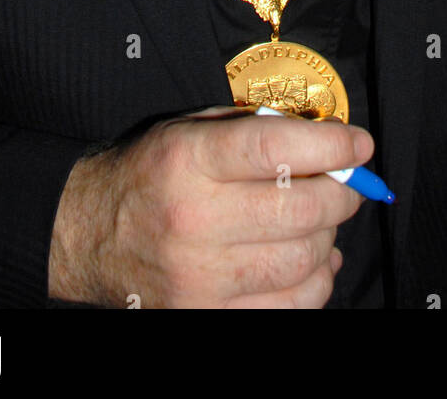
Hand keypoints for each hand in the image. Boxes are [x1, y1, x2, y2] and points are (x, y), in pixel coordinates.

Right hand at [48, 105, 372, 308]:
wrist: (87, 236)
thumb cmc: (147, 175)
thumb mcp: (188, 129)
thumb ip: (252, 130)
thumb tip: (327, 145)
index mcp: (187, 161)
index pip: (276, 150)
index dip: (330, 148)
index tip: (359, 144)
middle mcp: (192, 220)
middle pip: (298, 209)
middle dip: (341, 194)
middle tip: (349, 185)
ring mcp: (199, 279)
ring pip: (300, 262)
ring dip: (329, 239)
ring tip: (325, 222)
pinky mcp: (206, 317)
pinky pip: (288, 308)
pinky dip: (315, 285)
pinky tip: (313, 263)